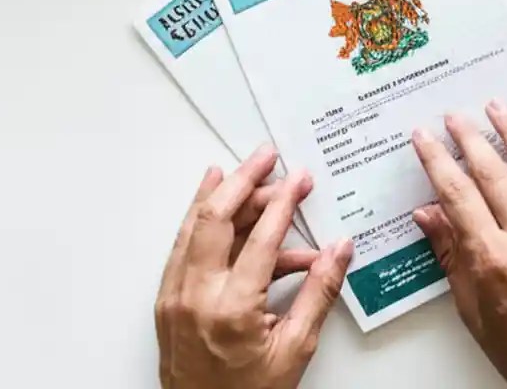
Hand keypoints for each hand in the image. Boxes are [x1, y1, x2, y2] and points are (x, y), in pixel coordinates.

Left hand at [155, 146, 353, 388]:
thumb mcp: (296, 349)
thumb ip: (319, 293)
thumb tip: (339, 249)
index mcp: (232, 309)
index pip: (261, 239)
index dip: (283, 203)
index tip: (300, 181)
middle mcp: (196, 297)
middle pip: (217, 219)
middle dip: (245, 181)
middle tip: (268, 157)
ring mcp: (175, 297)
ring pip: (193, 227)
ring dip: (219, 194)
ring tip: (244, 170)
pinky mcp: (167, 300)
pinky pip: (183, 247)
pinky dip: (199, 220)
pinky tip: (211, 202)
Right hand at [410, 101, 506, 388]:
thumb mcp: (474, 313)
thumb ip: (452, 258)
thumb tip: (428, 215)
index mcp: (493, 262)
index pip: (458, 196)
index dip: (437, 161)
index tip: (423, 138)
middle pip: (494, 176)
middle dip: (470, 139)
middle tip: (454, 115)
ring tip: (498, 107)